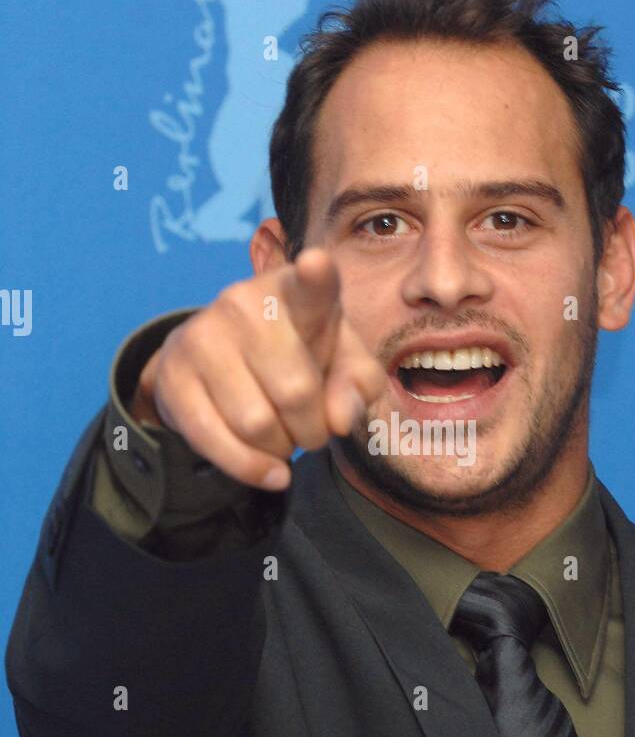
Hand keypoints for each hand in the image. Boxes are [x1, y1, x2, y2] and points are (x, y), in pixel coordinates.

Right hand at [130, 249, 385, 489]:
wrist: (217, 361)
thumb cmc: (297, 356)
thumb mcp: (341, 362)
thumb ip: (359, 385)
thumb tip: (338, 419)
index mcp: (296, 291)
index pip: (311, 284)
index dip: (316, 276)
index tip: (317, 265)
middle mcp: (244, 303)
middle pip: (295, 392)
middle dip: (313, 430)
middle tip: (311, 430)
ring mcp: (202, 336)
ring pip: (257, 423)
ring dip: (282, 449)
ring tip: (283, 437)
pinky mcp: (173, 377)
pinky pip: (215, 440)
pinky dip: (251, 468)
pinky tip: (271, 471)